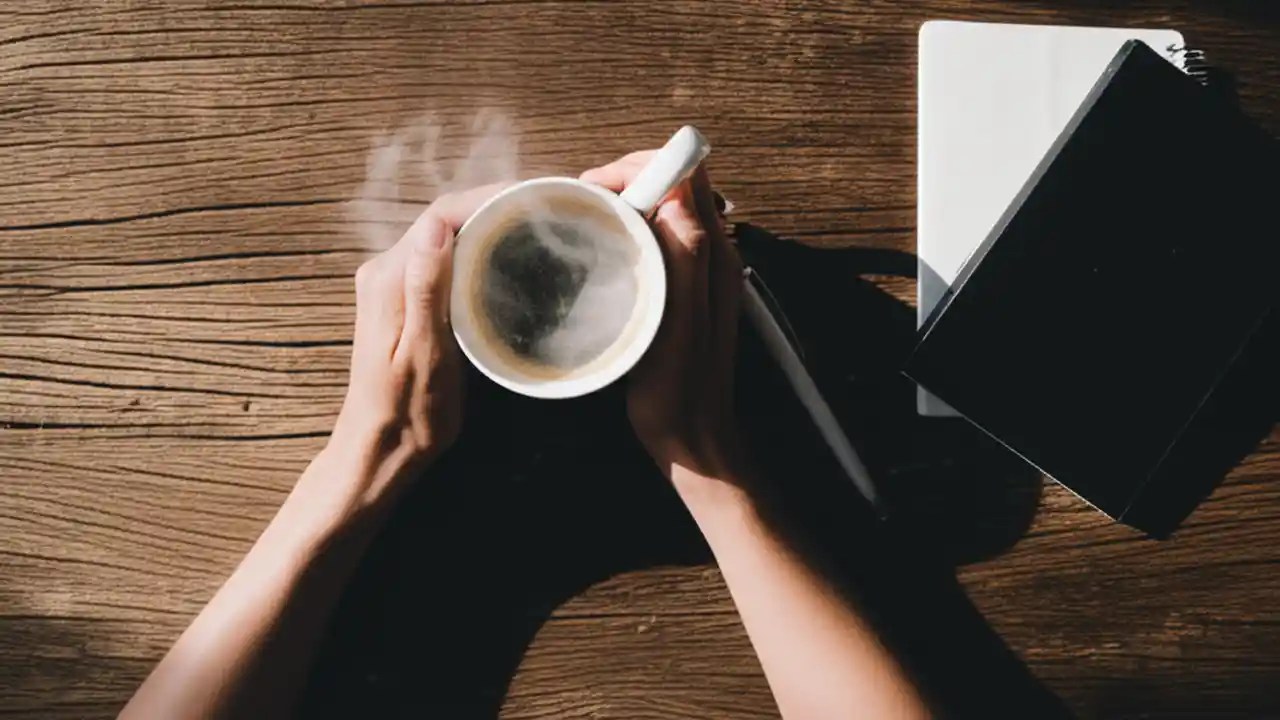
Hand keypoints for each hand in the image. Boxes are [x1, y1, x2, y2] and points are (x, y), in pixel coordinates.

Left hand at [321, 185, 505, 515]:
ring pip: (445, 237)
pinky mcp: (404, 300)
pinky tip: (506, 257)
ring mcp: (392, 284)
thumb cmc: (409, 412)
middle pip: (445, 219)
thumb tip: (436, 227)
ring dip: (487, 225)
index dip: (489, 198)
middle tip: (545, 210)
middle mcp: (385, 271)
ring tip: (535, 225)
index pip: (441, 214)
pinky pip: (443, 260)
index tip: (534, 198)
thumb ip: (426, 288)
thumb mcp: (425, 354)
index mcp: (390, 277)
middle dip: (493, 206)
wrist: (381, 449)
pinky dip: (476, 250)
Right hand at [581, 155, 744, 495]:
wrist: (691, 439)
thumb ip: (687, 262)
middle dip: (629, 176)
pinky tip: (599, 245)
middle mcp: (710, 255)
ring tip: (583, 214)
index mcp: (714, 257)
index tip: (599, 185)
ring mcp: (695, 271)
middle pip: (676, 184)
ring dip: (625, 199)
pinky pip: (655, 237)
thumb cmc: (680, 393)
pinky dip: (627, 226)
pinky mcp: (678, 289)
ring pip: (663, 208)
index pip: (689, 174)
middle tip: (581, 198)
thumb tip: (677, 196)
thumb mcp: (680, 330)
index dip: (644, 164)